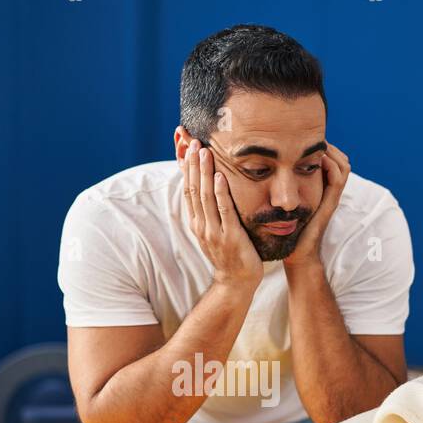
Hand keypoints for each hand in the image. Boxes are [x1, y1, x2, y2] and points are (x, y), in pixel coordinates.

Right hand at [181, 139, 262, 293]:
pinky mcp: (230, 237)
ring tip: (205, 152)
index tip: (186, 146)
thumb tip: (209, 187)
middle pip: (193, 189)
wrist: (237, 282)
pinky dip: (221, 193)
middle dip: (193, 164)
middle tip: (194, 141)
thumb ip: (211, 209)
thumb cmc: (230, 253)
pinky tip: (220, 177)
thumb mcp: (215, 229)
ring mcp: (214, 232)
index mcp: (197, 222)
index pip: (188, 189)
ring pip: (205, 197)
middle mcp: (201, 225)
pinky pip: (224, 212)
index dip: (186, 167)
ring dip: (204, 173)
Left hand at [283, 142, 349, 271]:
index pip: (330, 158)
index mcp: (318, 188)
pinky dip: (331, 165)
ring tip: (317, 143)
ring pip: (342, 165)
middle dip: (328, 144)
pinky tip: (318, 158)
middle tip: (313, 135)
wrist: (295, 254)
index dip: (321, 145)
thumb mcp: (281, 203)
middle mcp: (327, 190)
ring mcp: (331, 197)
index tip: (304, 136)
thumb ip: (278, 186)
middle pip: (340, 158)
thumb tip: (259, 165)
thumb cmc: (285, 230)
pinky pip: (338, 178)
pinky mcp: (330, 203)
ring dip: (331, 150)